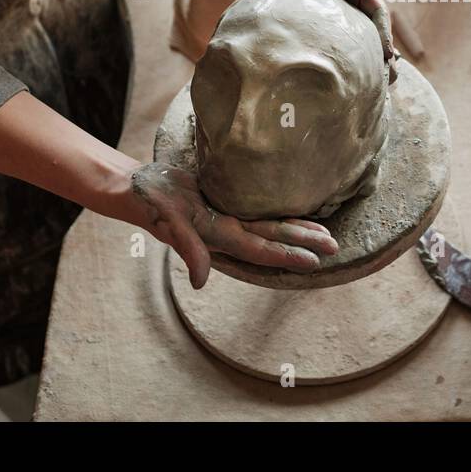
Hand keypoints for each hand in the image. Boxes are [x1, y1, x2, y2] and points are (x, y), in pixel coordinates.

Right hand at [129, 162, 338, 288]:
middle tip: (335, 247)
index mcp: (217, 236)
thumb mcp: (166, 223)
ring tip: (325, 235)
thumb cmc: (148, 204)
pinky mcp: (223, 202)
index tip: (314, 261)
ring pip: (269, 225)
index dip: (287, 254)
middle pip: (272, 237)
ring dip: (297, 231)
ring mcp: (226, 217)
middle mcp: (227, 229)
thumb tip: (201, 283)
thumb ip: (186, 249)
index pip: (260, 248)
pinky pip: (257, 210)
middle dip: (303, 243)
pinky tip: (295, 212)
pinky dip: (279, 213)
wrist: (135, 188)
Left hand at [255, 0, 398, 81]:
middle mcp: (353, 7)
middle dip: (385, 53)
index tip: (387, 54)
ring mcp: (342, 21)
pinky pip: (348, 48)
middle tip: (391, 76)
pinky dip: (357, 63)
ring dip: (374, 62)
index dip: (385, 33)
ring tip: (382, 84)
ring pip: (365, 42)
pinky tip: (359, 81)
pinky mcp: (329, 33)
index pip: (379, 13)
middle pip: (376, 31)